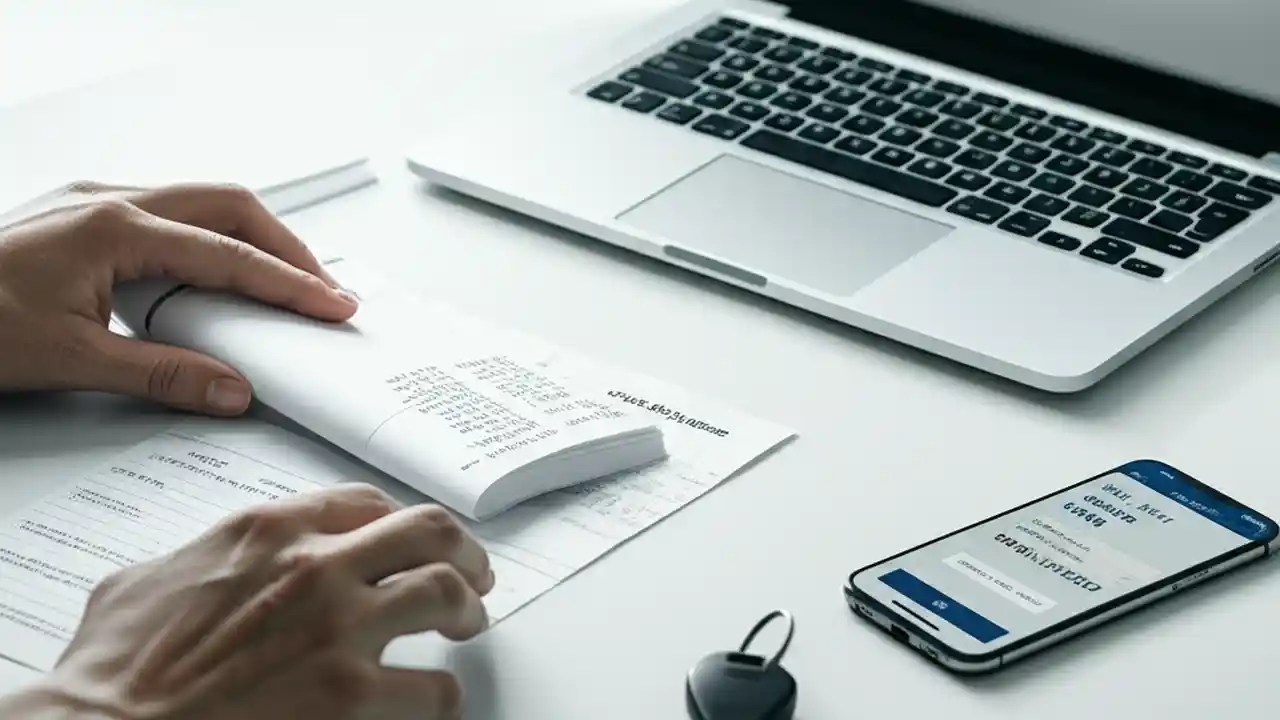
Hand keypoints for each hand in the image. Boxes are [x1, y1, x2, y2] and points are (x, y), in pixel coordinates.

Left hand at [0, 182, 357, 414]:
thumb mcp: (71, 360)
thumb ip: (163, 374)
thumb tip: (232, 389)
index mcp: (115, 229)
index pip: (228, 255)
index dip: (290, 283)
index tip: (334, 305)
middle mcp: (110, 201)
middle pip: (230, 205)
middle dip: (286, 245)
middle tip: (324, 288)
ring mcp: (95, 202)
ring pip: (201, 201)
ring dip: (251, 238)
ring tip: (284, 279)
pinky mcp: (83, 215)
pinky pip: (169, 214)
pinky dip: (211, 239)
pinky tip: (215, 272)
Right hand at [0, 484, 493, 719]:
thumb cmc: (114, 673)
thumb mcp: (147, 580)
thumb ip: (202, 558)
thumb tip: (212, 569)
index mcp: (266, 532)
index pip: (362, 502)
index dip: (398, 520)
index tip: (410, 537)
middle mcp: (314, 566)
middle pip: (426, 531)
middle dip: (460, 550)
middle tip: (473, 572)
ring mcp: (340, 628)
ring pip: (445, 592)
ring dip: (467, 609)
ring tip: (469, 623)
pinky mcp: (353, 695)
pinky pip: (434, 687)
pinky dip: (443, 694)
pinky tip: (436, 698)